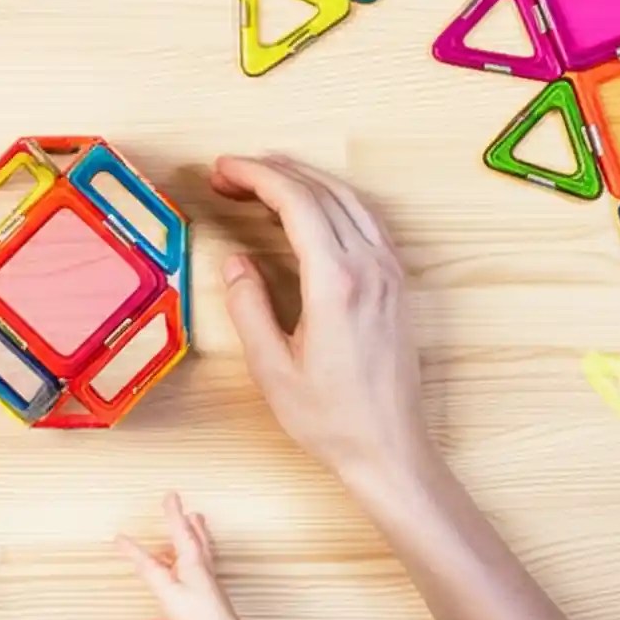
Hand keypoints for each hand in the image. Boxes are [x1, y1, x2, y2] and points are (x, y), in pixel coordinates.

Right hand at [117, 494, 252, 619]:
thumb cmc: (198, 613)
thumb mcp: (165, 588)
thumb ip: (146, 566)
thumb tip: (125, 544)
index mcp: (192, 558)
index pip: (180, 528)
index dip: (172, 511)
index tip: (170, 495)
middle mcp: (202, 564)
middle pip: (197, 537)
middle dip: (190, 522)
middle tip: (187, 510)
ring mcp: (207, 578)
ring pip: (200, 551)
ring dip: (194, 538)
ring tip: (191, 529)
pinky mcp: (208, 591)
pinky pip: (201, 568)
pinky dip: (194, 560)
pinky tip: (184, 569)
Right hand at [211, 155, 429, 487]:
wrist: (389, 449)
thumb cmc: (331, 419)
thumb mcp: (271, 370)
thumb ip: (249, 308)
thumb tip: (235, 262)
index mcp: (336, 284)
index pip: (297, 203)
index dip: (256, 177)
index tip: (223, 169)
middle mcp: (370, 268)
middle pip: (322, 192)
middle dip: (273, 172)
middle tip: (229, 173)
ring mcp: (389, 273)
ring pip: (348, 199)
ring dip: (304, 180)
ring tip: (262, 178)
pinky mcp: (396, 284)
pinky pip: (367, 220)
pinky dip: (333, 200)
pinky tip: (310, 207)